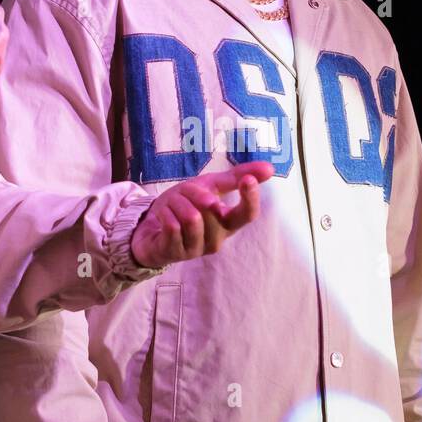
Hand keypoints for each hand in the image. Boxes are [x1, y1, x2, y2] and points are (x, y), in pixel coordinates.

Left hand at [129, 160, 275, 268]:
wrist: (152, 226)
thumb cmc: (185, 206)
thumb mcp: (210, 186)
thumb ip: (237, 177)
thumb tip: (270, 168)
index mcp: (229, 223)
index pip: (248, 215)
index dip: (251, 198)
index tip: (248, 180)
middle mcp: (217, 240)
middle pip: (211, 208)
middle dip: (193, 192)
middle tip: (183, 192)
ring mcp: (197, 249)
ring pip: (192, 217)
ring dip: (177, 202)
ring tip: (172, 204)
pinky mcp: (176, 253)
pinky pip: (173, 226)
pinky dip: (165, 213)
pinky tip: (163, 216)